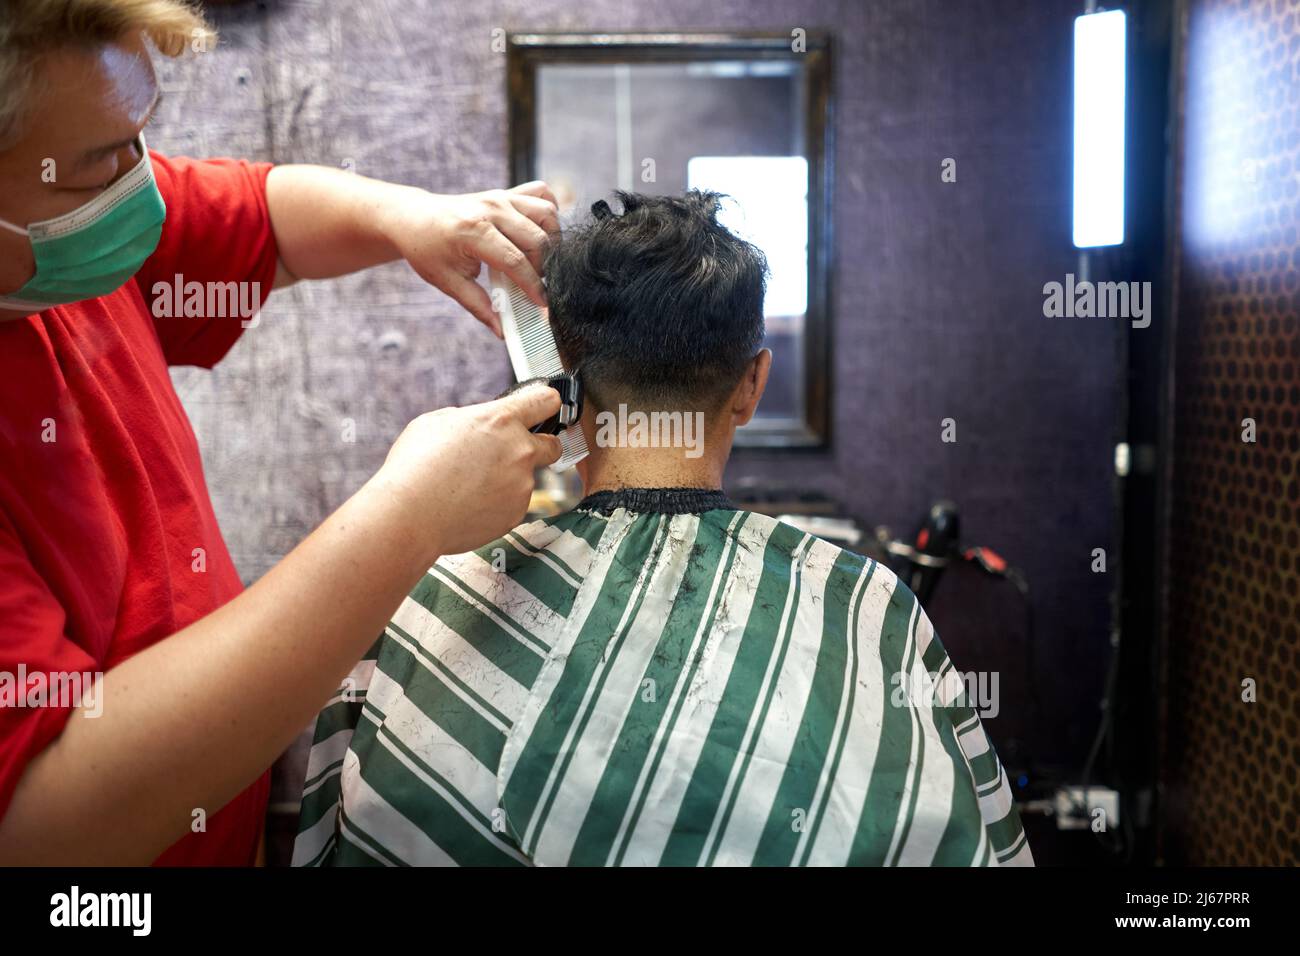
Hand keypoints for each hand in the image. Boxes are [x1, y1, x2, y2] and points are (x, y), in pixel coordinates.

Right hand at [373, 384, 561, 560]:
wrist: (410, 516)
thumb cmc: (415, 466)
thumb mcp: (437, 422)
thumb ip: (471, 419)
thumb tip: (481, 425)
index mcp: (501, 420)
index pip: (546, 400)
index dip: (546, 403)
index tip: (545, 408)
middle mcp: (520, 451)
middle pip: (553, 445)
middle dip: (540, 447)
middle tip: (513, 454)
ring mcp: (522, 485)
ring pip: (525, 479)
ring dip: (506, 481)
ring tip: (468, 487)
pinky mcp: (516, 514)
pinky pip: (512, 505)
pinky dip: (496, 505)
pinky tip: (468, 505)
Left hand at [388, 181, 560, 335]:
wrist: (414, 218)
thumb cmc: (428, 249)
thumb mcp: (449, 282)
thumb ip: (479, 307)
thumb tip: (502, 331)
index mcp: (474, 231)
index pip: (515, 260)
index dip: (532, 285)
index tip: (543, 303)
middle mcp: (491, 209)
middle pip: (536, 239)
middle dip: (543, 267)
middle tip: (536, 284)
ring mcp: (500, 197)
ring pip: (546, 213)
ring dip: (551, 239)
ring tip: (538, 261)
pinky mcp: (506, 193)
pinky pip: (541, 194)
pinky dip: (549, 212)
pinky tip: (540, 233)